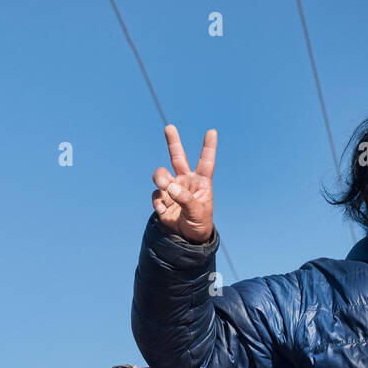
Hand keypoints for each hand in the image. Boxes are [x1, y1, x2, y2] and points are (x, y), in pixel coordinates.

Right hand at [152, 125, 216, 244]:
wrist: (187, 239)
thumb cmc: (199, 224)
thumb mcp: (197, 212)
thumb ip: (185, 199)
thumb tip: (170, 187)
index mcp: (201, 183)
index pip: (205, 162)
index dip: (208, 147)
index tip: (212, 132)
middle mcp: (185, 182)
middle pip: (178, 158)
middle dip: (173, 142)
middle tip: (169, 128)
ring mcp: (172, 189)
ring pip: (161, 175)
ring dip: (160, 178)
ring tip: (163, 186)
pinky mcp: (162, 199)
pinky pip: (156, 195)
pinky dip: (158, 202)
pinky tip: (164, 211)